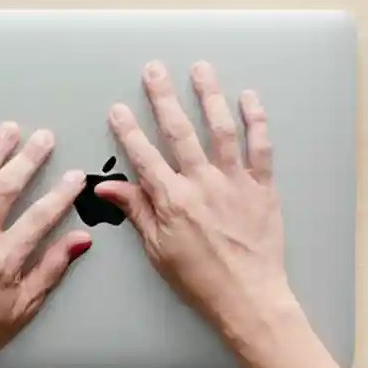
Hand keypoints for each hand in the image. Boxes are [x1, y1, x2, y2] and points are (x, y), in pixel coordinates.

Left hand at [0, 122, 91, 367]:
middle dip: (28, 159)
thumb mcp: (23, 308)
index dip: (61, 193)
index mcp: (3, 262)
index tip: (75, 176)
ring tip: (8, 130)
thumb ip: (51, 268)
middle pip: (5, 189)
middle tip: (44, 137)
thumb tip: (80, 240)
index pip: (40, 217)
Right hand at [95, 61, 299, 348]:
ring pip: (220, 129)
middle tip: (154, 70)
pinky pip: (260, 147)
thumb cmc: (200, 279)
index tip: (117, 109)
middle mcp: (202, 184)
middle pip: (179, 131)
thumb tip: (106, 187)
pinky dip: (256, 120)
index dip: (128, 131)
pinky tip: (249, 98)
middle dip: (163, 97)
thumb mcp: (157, 249)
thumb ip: (136, 210)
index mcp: (173, 201)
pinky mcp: (262, 188)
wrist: (249, 297)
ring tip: (200, 69)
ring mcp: (235, 182)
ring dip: (209, 96)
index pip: (143, 156)